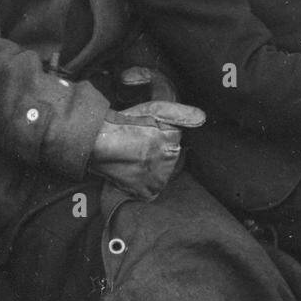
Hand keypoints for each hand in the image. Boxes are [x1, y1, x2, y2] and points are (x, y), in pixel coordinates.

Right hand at [90, 100, 205, 200]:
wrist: (97, 142)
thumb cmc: (126, 123)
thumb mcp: (155, 109)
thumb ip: (181, 113)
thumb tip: (203, 118)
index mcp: (173, 141)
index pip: (176, 139)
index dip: (160, 135)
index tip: (146, 132)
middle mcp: (168, 161)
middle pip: (170, 156)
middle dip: (157, 151)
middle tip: (138, 145)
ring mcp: (157, 178)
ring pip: (162, 172)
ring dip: (152, 167)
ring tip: (134, 157)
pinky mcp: (145, 191)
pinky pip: (153, 189)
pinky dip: (145, 182)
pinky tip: (134, 171)